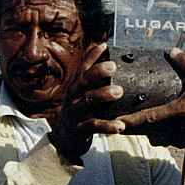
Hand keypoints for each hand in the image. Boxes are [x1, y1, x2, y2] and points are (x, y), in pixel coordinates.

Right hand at [48, 42, 125, 160]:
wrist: (64, 139)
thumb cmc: (79, 111)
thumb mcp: (83, 93)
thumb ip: (92, 77)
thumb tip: (102, 49)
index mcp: (77, 87)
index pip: (83, 68)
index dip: (92, 56)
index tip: (104, 46)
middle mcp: (74, 97)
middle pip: (83, 82)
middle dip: (97, 73)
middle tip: (113, 66)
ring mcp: (75, 113)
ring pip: (87, 102)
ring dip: (102, 95)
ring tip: (118, 91)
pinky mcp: (79, 130)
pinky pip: (93, 126)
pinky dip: (107, 126)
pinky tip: (120, 126)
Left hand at [118, 48, 184, 149]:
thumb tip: (170, 51)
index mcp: (176, 113)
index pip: (145, 119)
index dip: (127, 122)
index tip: (113, 125)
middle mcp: (180, 130)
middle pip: (152, 135)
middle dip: (140, 131)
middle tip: (126, 127)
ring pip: (167, 141)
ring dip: (159, 135)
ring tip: (151, 129)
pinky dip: (181, 137)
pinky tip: (183, 130)